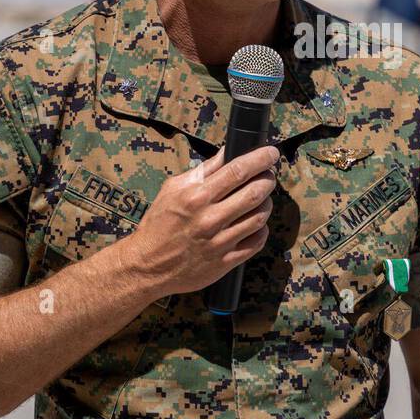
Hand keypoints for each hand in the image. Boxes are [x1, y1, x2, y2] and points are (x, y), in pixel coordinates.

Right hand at [117, 145, 279, 296]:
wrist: (147, 266)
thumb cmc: (159, 224)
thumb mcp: (173, 189)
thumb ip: (204, 171)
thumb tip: (227, 153)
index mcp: (197, 196)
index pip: (238, 171)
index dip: (261, 159)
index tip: (271, 154)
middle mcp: (210, 219)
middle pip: (255, 193)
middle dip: (268, 180)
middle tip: (268, 176)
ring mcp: (219, 242)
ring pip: (260, 217)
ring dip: (266, 204)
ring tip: (260, 199)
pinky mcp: (225, 262)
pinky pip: (256, 242)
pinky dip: (261, 230)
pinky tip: (254, 224)